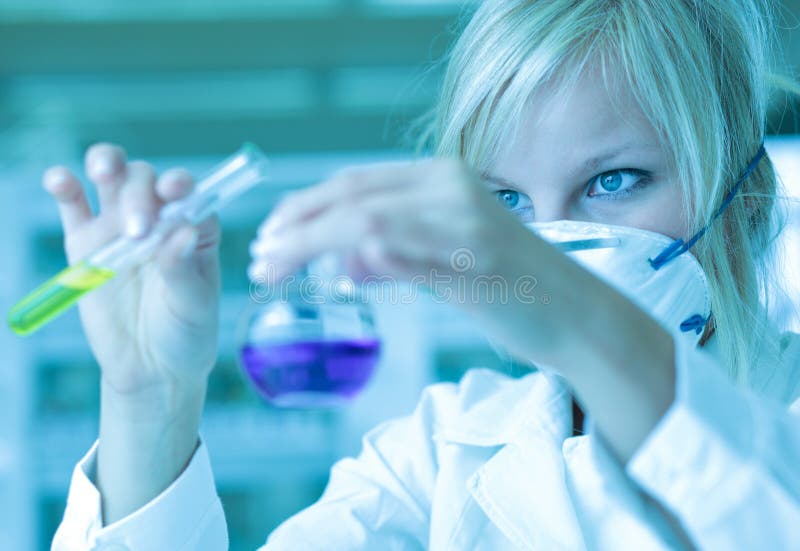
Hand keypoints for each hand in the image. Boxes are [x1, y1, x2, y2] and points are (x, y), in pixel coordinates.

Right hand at [44, 143, 220, 395]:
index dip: (180, 183)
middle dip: (139, 193)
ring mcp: (120, 225)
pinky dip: (63, 185)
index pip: (188, 193)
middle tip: (137, 231)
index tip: (174, 191)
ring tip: (102, 173)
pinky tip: (60, 182)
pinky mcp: (86, 241)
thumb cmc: (185, 332)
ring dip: (106, 163)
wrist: (151, 367)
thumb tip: (182, 232)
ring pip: (111, 176)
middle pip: (146, 180)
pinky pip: (72, 204)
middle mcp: (159, 217)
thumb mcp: (193, 306)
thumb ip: (184, 270)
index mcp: (194, 227)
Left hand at [249, 158, 678, 464]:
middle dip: (296, 227)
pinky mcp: (477, 260)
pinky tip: (344, 262)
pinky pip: (415, 251)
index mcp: (441, 180)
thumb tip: (345, 260)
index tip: (271, 234)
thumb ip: (395, 255)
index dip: (305, 207)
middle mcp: (451, 189)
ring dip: (313, 243)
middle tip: (259, 256)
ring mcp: (465, 222)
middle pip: (352, 198)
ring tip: (274, 267)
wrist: (575, 315)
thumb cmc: (510, 289)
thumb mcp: (443, 264)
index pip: (356, 184)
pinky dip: (378, 254)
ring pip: (369, 220)